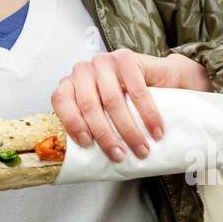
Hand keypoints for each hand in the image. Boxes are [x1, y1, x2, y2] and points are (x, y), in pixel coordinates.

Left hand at [50, 49, 213, 162]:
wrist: (160, 78)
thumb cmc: (128, 101)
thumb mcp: (105, 113)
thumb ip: (93, 127)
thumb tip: (88, 163)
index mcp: (71, 83)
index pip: (61, 101)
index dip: (73, 123)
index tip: (88, 145)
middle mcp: (83, 70)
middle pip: (89, 106)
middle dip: (106, 136)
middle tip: (120, 155)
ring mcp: (104, 61)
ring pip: (112, 101)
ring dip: (129, 130)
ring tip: (141, 148)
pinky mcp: (126, 58)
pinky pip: (136, 91)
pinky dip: (148, 115)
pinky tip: (156, 130)